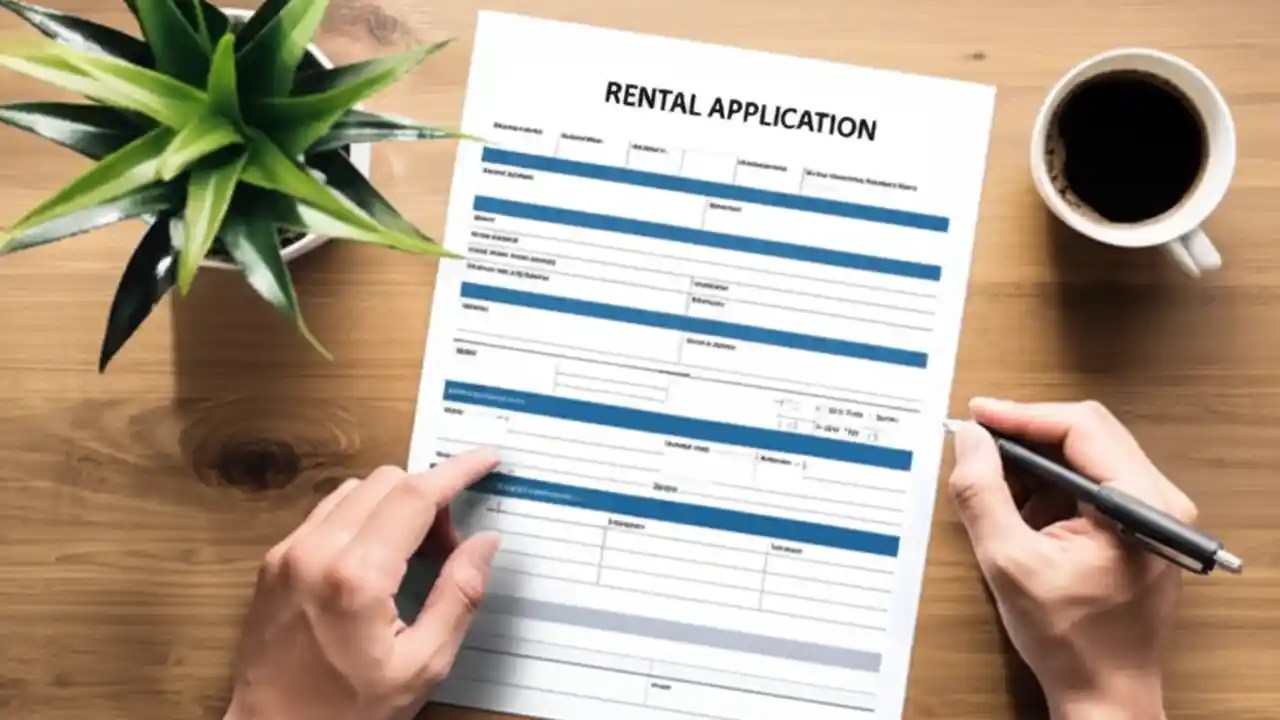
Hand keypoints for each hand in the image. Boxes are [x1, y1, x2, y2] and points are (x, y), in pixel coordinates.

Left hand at [224, 450, 500, 719]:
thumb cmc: (345, 712)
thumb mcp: (421, 666)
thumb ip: (459, 596)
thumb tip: (485, 542)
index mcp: (356, 578)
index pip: (416, 496)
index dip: (457, 471)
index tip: (485, 459)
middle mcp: (315, 552)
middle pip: (387, 481)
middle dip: (430, 498)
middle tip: (449, 547)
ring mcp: (288, 553)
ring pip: (356, 489)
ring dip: (394, 504)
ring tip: (413, 556)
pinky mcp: (274, 561)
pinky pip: (328, 511)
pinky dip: (362, 517)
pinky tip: (377, 560)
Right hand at [947, 399, 1196, 719]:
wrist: (1105, 691)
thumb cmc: (1072, 639)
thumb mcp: (1009, 563)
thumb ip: (983, 494)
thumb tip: (969, 441)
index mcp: (1139, 504)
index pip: (1080, 428)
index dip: (1022, 416)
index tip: (978, 416)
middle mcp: (1156, 500)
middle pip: (1085, 434)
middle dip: (1025, 435)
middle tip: (976, 442)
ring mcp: (1149, 512)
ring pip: (1084, 455)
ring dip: (1034, 462)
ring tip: (993, 482)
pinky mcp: (1134, 524)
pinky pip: (1088, 482)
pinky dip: (1048, 485)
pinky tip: (1018, 506)